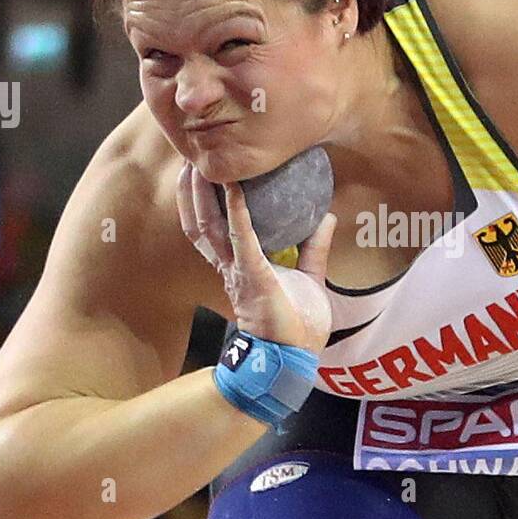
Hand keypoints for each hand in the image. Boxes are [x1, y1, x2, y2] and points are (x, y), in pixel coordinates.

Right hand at [177, 161, 337, 352]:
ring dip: (202, 195)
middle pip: (201, 223)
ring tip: (200, 165)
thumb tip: (327, 217)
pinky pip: (240, 238)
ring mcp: (237, 272)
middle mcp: (230, 267)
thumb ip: (315, 248)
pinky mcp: (252, 276)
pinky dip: (236, 211)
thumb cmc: (297, 327)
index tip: (203, 174)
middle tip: (191, 159)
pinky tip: (233, 188)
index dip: (204, 203)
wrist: (293, 359)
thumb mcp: (310, 278)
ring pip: (208, 227)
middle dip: (192, 192)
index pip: (215, 230)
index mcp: (241, 268)